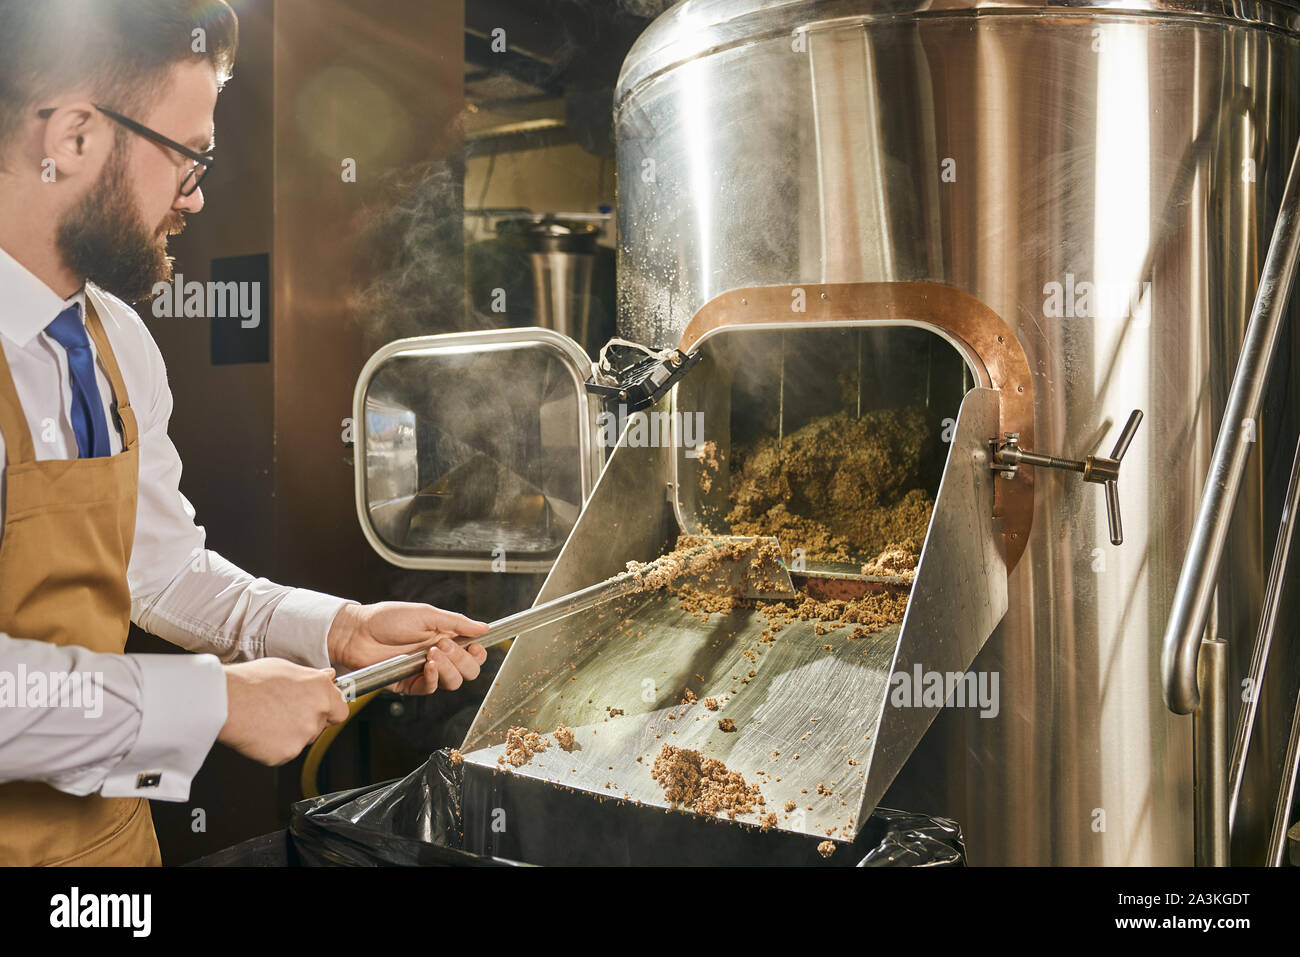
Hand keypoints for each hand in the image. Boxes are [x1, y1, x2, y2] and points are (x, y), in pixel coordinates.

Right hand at [218, 659, 348, 764]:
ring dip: (290, 734)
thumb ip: (311, 677)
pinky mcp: (286, 753)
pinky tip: (260, 731)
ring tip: (267, 718)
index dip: (329, 711)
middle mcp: (317, 713)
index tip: (320, 710)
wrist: (224, 701)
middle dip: (306, 721)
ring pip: (302, 740)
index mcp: (321, 690)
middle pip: (320, 726)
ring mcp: (302, 735)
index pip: (341, 710)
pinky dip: (273, 747)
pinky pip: (284, 753)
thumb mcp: (286, 668)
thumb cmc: (250, 682)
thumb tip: (328, 676)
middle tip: (282, 712)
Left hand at [326, 601, 488, 694]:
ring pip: (454, 682)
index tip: (474, 646)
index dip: (478, 653)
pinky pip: (431, 688)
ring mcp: (425, 671)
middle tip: (444, 645)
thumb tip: (483, 627)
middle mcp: (439, 656)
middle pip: (468, 670)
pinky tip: (427, 665)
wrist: (358, 633)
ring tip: (432, 653)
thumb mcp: (426, 614)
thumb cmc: (387, 619)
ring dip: (448, 668)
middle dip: (462, 659)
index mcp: (445, 637)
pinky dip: (434, 677)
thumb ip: (456, 622)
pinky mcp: (411, 684)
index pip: (473, 652)